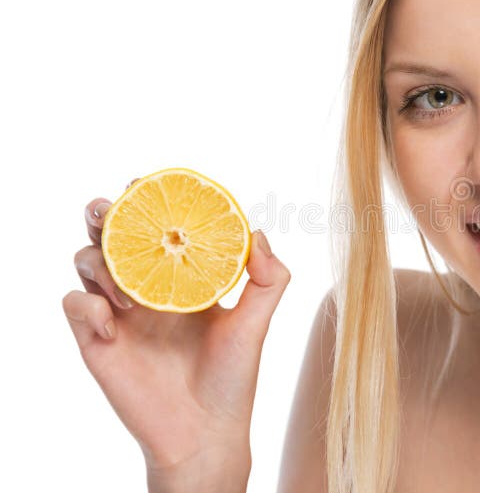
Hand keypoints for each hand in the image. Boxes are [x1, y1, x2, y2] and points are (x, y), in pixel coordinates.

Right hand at [63, 191, 290, 488]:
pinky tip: (116, 323)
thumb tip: (257, 232)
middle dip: (106, 212)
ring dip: (101, 260)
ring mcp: (118, 311)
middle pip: (112, 233)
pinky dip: (87, 304)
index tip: (151, 185)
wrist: (205, 432)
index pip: (157, 226)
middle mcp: (146, 286)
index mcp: (180, 276)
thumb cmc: (232, 376)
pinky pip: (73, 304)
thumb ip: (268, 277)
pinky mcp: (96, 339)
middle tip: (114, 209)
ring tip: (132, 292)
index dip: (149, 202)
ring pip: (86, 260)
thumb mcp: (257, 322)